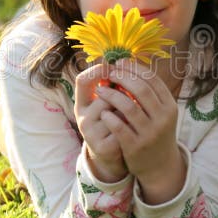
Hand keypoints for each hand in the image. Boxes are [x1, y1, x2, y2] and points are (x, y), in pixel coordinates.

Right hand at [74, 63, 127, 182]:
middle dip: (124, 95)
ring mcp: (91, 134)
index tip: (115, 65)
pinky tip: (135, 129)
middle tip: (132, 99)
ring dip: (131, 110)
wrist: (114, 158)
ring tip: (135, 115)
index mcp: (81, 105)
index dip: (97, 70)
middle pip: (106, 95)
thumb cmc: (114, 124)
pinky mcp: (104, 147)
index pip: (82, 80)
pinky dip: (133, 125)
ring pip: (117, 111)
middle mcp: (82, 119)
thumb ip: (111, 87)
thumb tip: (123, 60)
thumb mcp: (108, 105)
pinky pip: (125, 127)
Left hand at [95, 60, 185, 203]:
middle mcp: (163, 118)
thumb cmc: (156, 131)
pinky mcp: (136, 146)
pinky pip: (119, 127)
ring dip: (111, 95)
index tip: (119, 62)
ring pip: (128, 107)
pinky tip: (103, 112)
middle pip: (141, 89)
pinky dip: (109, 117)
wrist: (160, 165)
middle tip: (108, 72)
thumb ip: (149, 92)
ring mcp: (150, 133)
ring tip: (100, 90)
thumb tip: (129, 65)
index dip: (134, 68)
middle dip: (122, 77)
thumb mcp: (161, 112)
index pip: (152, 79)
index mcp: (169, 105)